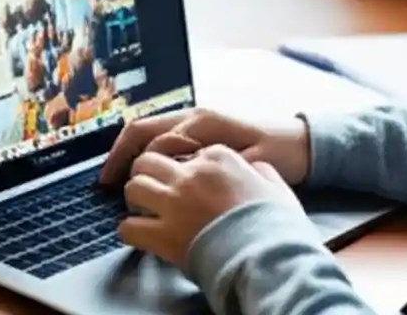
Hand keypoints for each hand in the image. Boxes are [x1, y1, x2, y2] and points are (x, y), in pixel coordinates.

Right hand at [99, 108, 310, 187]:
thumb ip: (208, 160)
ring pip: (148, 131)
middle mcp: (193, 116)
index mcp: (202, 121)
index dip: (136, 164)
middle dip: (119, 154)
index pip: (155, 139)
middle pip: (142, 128)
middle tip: (105, 182)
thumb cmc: (277, 154)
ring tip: (115, 179)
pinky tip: (140, 174)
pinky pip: (160, 137)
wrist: (302, 144)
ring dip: (128, 153)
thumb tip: (172, 164)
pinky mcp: (197, 131)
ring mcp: (194, 121)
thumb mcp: (245, 160)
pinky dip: (143, 154)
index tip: (122, 187)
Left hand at [118, 145, 304, 268]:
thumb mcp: (277, 186)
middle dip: (147, 172)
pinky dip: (131, 231)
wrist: (271, 257)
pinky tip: (139, 234)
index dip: (182, 166)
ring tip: (142, 207)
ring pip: (134, 185)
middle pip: (149, 159)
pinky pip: (129, 226)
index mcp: (218, 158)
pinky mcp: (164, 234)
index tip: (185, 179)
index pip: (185, 149)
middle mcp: (191, 175)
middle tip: (152, 187)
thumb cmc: (278, 225)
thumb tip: (253, 169)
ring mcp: (174, 203)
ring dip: (136, 196)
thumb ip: (260, 171)